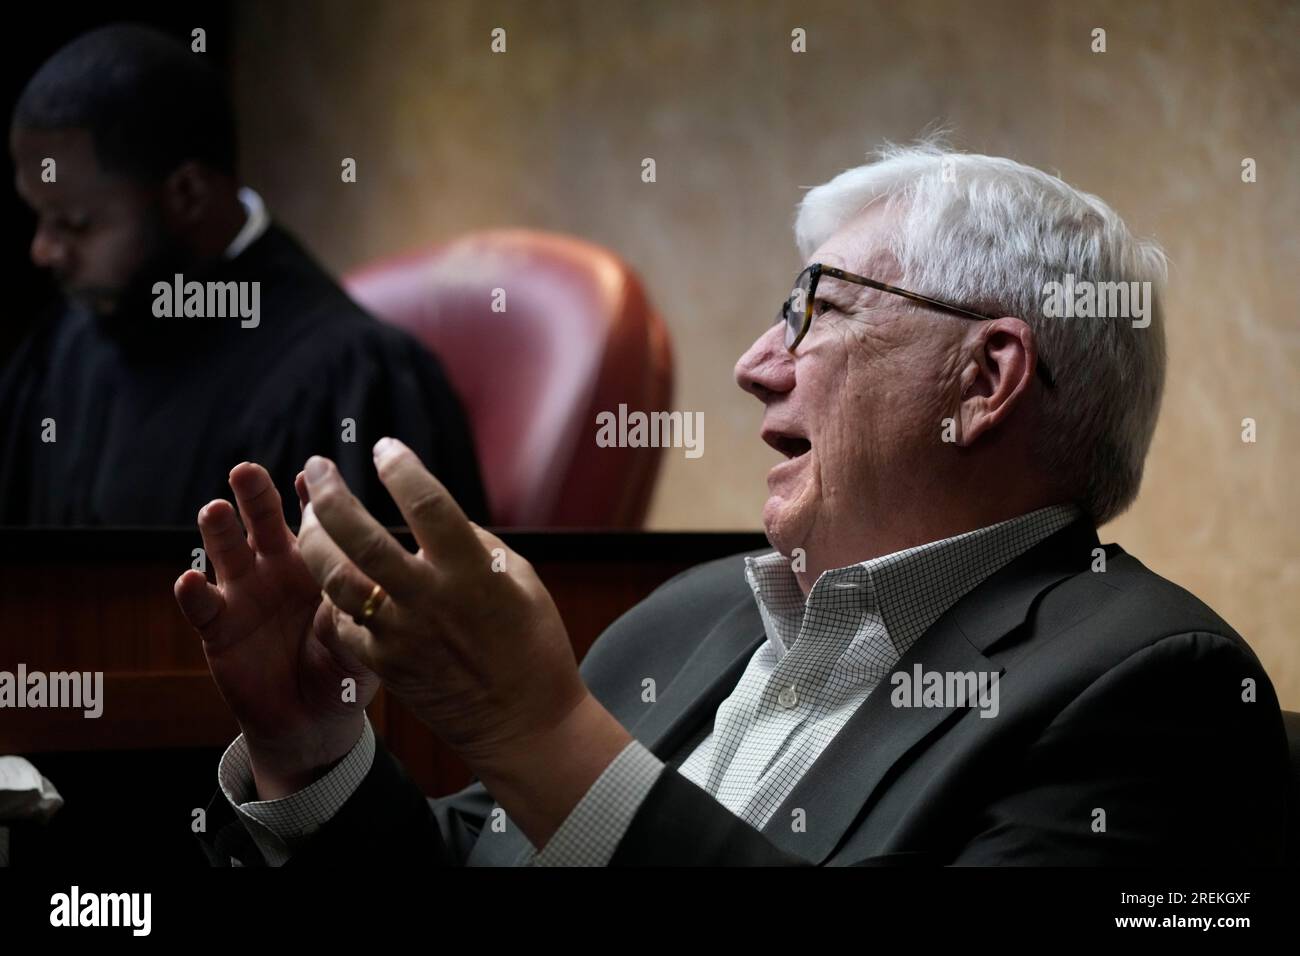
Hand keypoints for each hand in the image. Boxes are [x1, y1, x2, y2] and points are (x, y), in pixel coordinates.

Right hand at [174, 463, 379, 798]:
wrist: (312, 721)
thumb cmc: (343, 671)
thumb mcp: (357, 639)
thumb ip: (352, 612)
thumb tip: (353, 586)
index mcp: (318, 562)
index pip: (315, 520)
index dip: (312, 496)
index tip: (313, 471)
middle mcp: (277, 568)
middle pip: (263, 521)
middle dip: (255, 495)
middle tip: (247, 471)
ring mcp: (244, 594)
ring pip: (227, 552)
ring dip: (220, 530)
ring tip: (216, 509)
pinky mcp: (218, 628)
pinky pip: (202, 607)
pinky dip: (193, 592)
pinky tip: (189, 579)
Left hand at [297, 438, 632, 844]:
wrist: (523, 723)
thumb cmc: (533, 645)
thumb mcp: (520, 580)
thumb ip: (473, 544)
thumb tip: (430, 519)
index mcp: (471, 572)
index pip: (426, 503)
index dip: (401, 468)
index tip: (386, 448)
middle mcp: (429, 600)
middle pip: (360, 536)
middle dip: (331, 494)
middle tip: (318, 467)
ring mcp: (400, 635)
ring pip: (335, 578)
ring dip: (315, 541)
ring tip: (311, 518)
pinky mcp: (384, 665)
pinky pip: (341, 621)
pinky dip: (333, 594)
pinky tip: (334, 575)